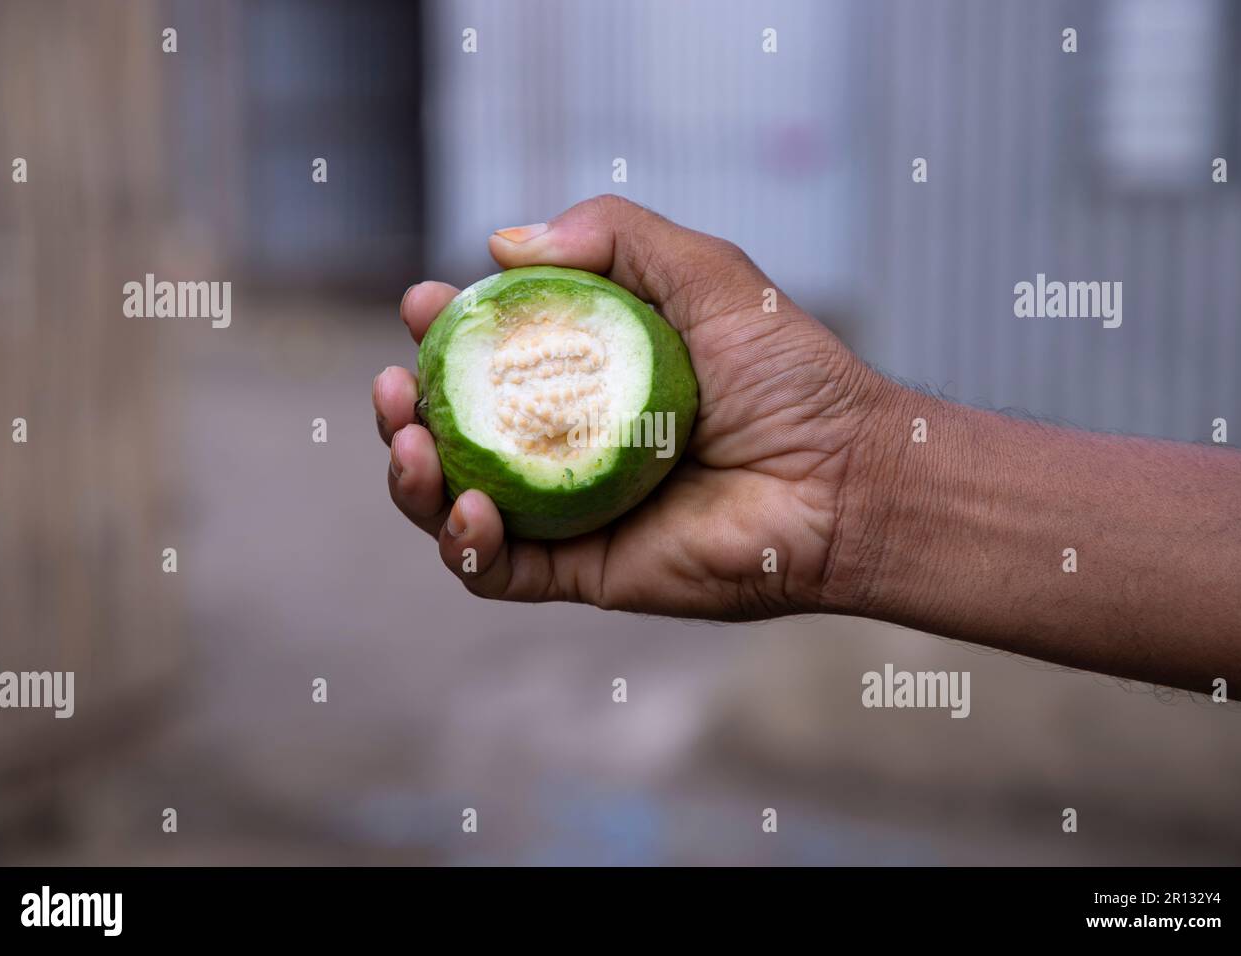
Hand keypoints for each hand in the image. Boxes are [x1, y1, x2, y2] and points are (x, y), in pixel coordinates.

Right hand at [372, 195, 894, 618]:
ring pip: (458, 504)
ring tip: (412, 444)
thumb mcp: (706, 273)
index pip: (493, 355)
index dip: (445, 331)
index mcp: (592, 375)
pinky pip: (500, 570)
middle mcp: (571, 444)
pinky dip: (464, 546)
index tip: (424, 303)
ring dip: (412, 478)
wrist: (845, 480)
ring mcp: (572, 511)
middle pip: (457, 432)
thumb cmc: (790, 376)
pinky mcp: (584, 572)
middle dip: (407, 409)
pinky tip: (468, 511)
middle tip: (395, 383)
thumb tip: (502, 242)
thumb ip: (614, 237)